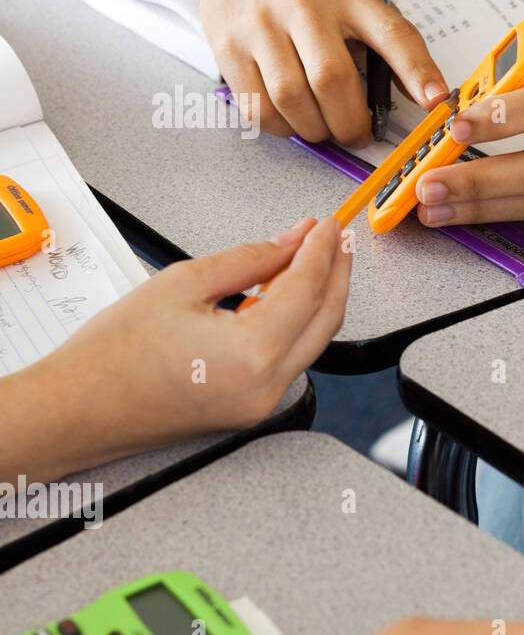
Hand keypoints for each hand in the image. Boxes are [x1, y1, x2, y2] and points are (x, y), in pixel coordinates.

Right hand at [10, 217, 349, 480]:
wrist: (76, 409)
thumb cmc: (112, 355)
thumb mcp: (183, 283)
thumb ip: (248, 260)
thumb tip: (289, 245)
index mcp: (254, 351)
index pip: (308, 287)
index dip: (321, 250)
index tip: (325, 224)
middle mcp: (268, 384)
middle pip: (326, 317)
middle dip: (336, 272)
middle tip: (335, 238)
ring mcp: (262, 402)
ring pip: (313, 340)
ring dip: (319, 296)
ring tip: (313, 258)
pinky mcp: (251, 408)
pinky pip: (290, 358)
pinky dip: (295, 323)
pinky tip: (286, 294)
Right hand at [181, 0, 446, 146]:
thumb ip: (384, 35)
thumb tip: (422, 91)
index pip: (392, 33)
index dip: (417, 71)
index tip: (435, 101)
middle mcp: (305, 5)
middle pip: (333, 80)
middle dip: (351, 123)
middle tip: (358, 133)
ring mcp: (262, 25)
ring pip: (292, 99)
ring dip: (315, 129)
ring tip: (324, 127)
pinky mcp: (229, 45)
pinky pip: (257, 105)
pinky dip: (281, 126)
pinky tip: (292, 119)